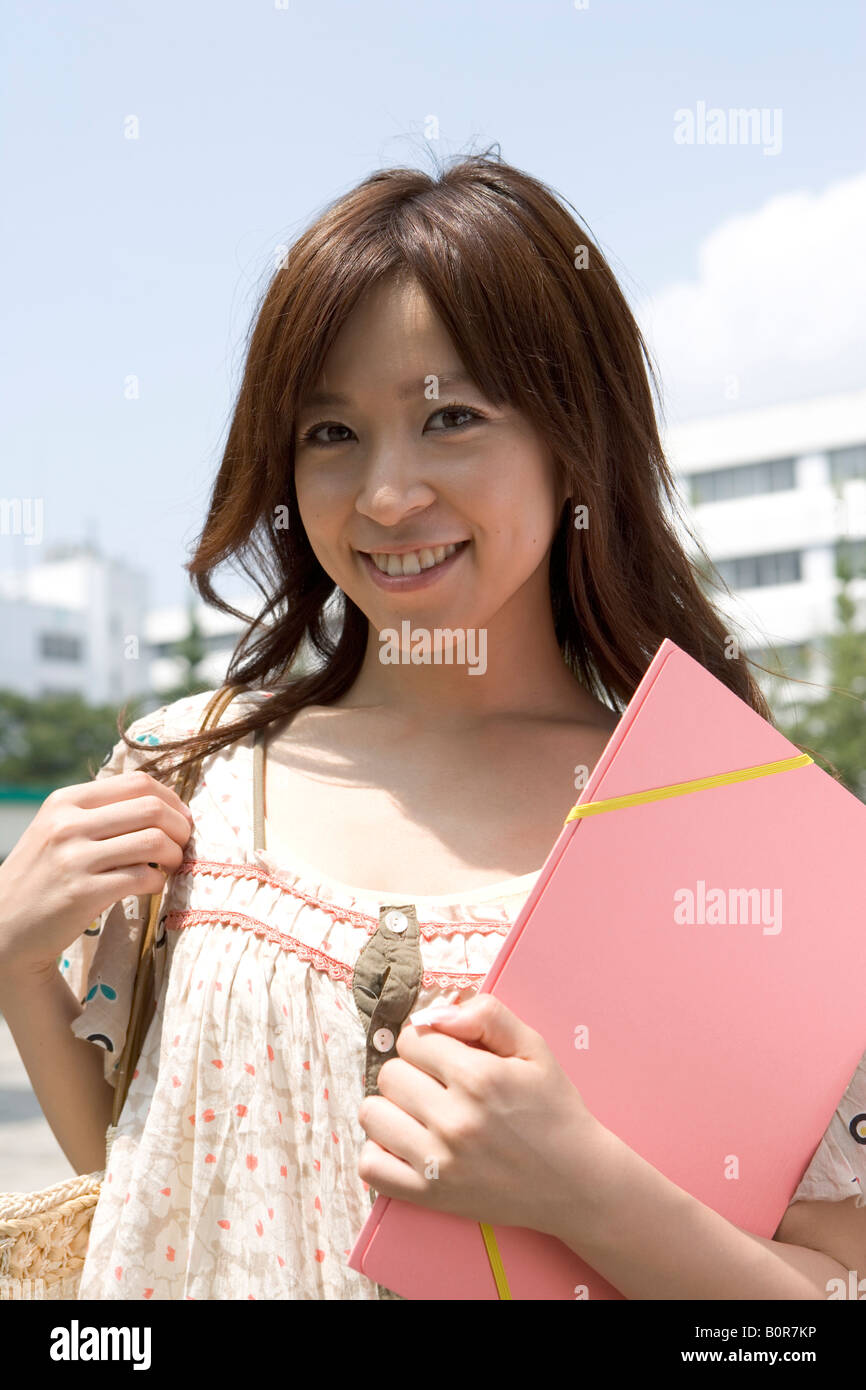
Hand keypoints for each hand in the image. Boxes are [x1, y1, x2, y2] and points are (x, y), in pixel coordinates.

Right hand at [0, 769, 193, 976]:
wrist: (4, 925)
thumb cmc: (43, 875)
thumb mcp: (59, 829)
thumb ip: (100, 812)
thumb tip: (162, 802)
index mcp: (66, 800)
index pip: (138, 782)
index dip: (171, 799)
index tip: (181, 818)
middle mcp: (68, 824)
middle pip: (152, 808)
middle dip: (180, 827)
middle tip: (182, 844)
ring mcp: (75, 858)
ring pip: (154, 841)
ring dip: (174, 855)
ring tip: (169, 866)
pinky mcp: (84, 893)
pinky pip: (144, 877)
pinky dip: (158, 882)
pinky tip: (152, 886)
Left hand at [357, 991, 607, 1234]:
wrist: (577, 1181)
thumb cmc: (554, 1110)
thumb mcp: (534, 1048)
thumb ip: (486, 1016)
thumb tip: (435, 1015)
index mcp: (478, 1077)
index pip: (412, 1039)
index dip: (428, 1042)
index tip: (446, 1057)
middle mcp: (454, 1119)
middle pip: (390, 1074)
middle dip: (412, 1072)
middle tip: (439, 1086)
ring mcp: (438, 1161)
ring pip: (372, 1113)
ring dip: (393, 1108)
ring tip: (422, 1114)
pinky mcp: (430, 1195)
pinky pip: (370, 1165)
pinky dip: (381, 1151)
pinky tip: (408, 1144)